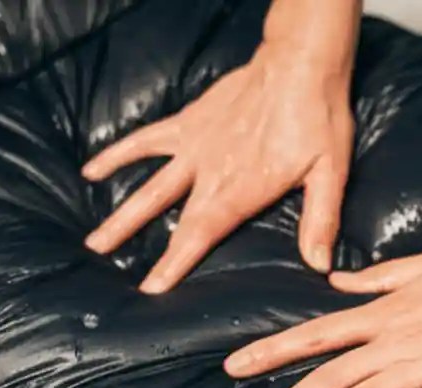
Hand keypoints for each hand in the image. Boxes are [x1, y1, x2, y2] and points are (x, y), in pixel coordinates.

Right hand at [81, 39, 354, 292]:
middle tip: (104, 273)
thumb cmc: (320, 119)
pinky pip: (146, 139)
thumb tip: (318, 264)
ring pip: (149, 185)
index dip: (174, 263)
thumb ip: (320, 220)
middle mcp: (210, 172)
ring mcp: (195, 146)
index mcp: (241, 190)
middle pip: (167, 216)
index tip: (151, 290)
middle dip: (138, 247)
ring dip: (121, 214)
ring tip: (93, 242)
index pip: (200, 235)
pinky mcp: (189, 122)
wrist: (300, 64)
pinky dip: (118, 154)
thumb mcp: (330, 173)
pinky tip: (91, 170)